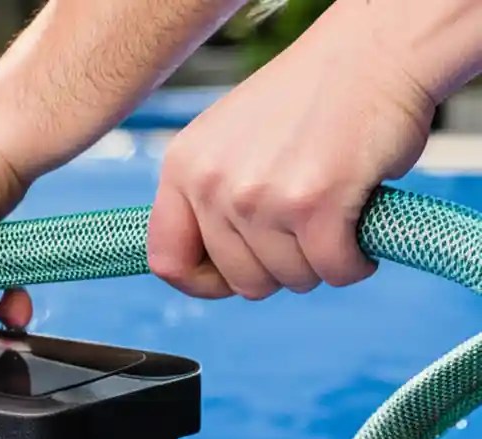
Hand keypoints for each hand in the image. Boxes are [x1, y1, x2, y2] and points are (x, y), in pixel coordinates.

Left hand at [147, 10, 435, 299]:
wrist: (372, 54)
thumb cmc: (309, 100)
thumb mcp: (230, 142)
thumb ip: (211, 196)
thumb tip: (209, 273)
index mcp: (183, 167)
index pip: (167, 260)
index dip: (203, 283)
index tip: (234, 279)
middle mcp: (212, 183)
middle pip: (239, 280)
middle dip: (280, 269)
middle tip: (305, 235)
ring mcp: (260, 196)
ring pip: (289, 278)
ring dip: (320, 263)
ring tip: (334, 220)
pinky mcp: (314, 205)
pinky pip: (334, 271)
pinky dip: (355, 263)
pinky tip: (360, 235)